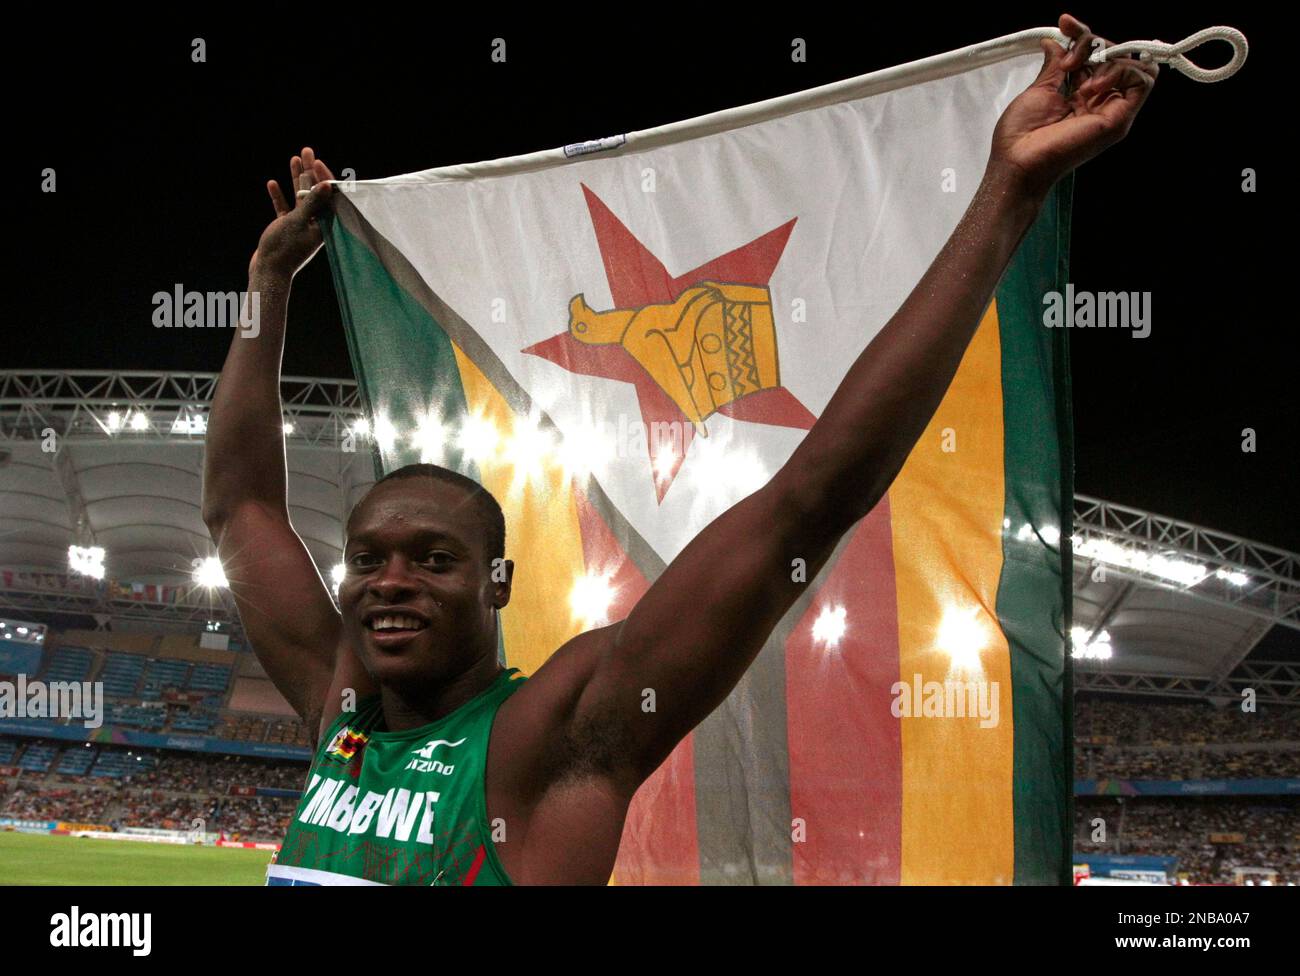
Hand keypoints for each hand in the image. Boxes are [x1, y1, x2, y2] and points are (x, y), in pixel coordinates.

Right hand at [249, 147, 335, 278]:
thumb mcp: (298, 222)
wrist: (267, 271)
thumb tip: (327, 185)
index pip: (327, 195)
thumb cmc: (284, 249)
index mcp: (323, 224)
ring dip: (296, 178)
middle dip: (310, 171)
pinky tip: (272, 183)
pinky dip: (279, 196)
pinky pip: (284, 208)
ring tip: (294, 158)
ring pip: (299, 197)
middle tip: (307, 150)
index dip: (322, 176)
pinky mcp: (286, 228)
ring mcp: (300, 225)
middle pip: (314, 192)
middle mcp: (315, 224)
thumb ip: (312, 203)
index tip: (316, 160)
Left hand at [989, 14, 1158, 199]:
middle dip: (1094, 44)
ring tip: (1083, 79)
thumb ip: (1055, 65)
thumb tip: (1055, 41)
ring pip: (1136, 65)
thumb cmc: (1020, 135)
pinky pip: (1142, 82)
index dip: (1084, 35)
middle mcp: (1100, 101)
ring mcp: (1111, 110)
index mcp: (1081, 94)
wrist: (1018, 162)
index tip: (1065, 23)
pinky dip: (1123, 71)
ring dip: (1111, 59)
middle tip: (1069, 62)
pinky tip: (1094, 85)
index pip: (1096, 54)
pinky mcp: (1119, 119)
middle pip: (1117, 54)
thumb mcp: (1040, 89)